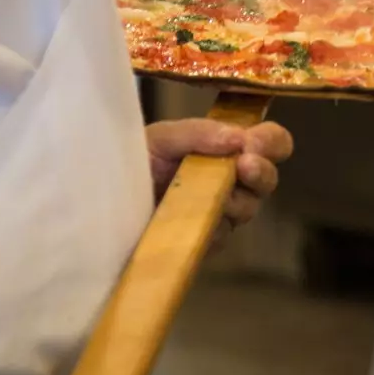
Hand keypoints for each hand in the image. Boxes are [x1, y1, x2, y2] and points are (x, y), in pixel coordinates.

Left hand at [146, 118, 293, 232]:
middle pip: (267, 179)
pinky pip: (220, 234)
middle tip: (244, 165)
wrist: (102, 199)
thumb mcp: (161, 138)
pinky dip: (208, 223)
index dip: (271, 142)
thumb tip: (238, 138)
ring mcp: (221, 213)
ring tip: (207, 194)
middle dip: (262, 171)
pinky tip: (188, 218)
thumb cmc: (132, 162)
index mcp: (227, 149)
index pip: (270, 143)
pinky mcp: (205, 242)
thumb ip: (198, 132)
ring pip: (247, 208)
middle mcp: (232, 181)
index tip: (253, 144)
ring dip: (233, 198)